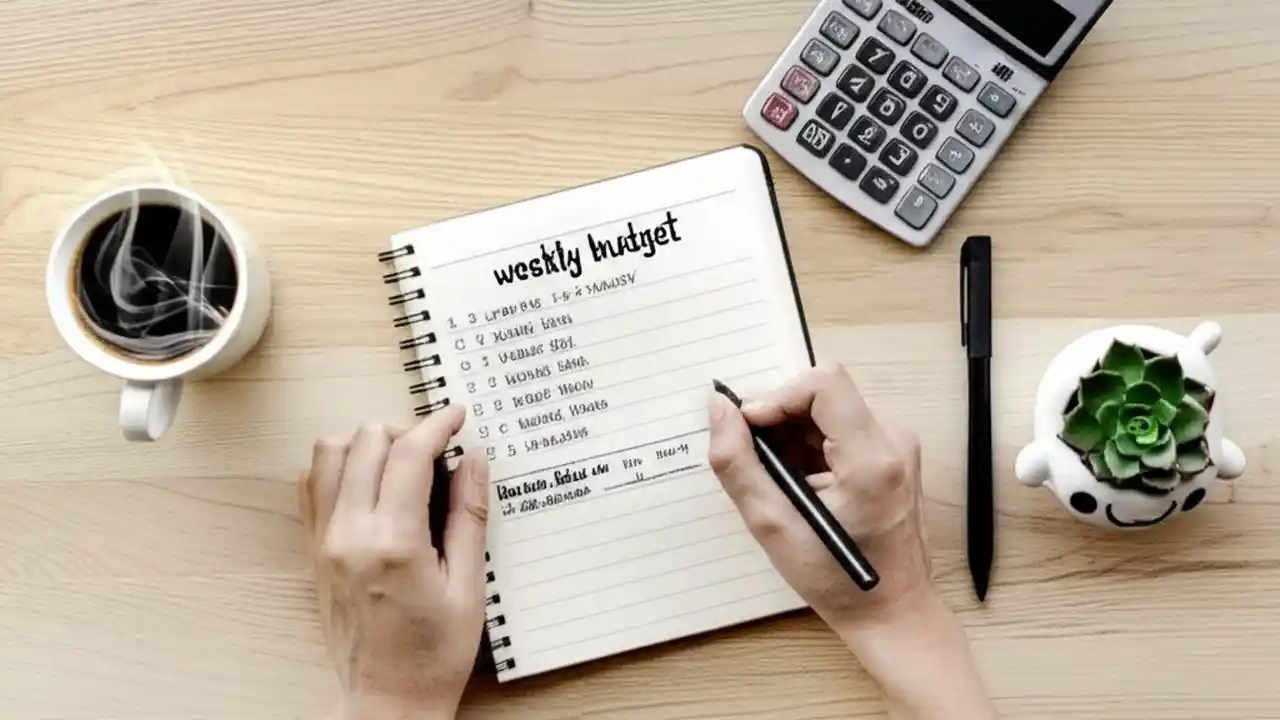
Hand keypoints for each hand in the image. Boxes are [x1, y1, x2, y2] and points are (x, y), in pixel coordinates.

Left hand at [298, 406, 489, 719]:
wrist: (388, 701)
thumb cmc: (434, 654)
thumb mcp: (470, 585)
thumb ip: (471, 514)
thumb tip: (475, 457)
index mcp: (394, 543)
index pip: (409, 454)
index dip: (437, 425)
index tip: (457, 416)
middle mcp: (349, 535)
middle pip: (366, 441)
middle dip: (406, 431)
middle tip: (437, 447)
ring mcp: (324, 542)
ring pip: (328, 453)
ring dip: (366, 443)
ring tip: (401, 462)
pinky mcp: (313, 551)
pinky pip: (312, 485)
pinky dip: (339, 467)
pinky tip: (371, 482)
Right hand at [708, 364, 995, 718]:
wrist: (892, 612)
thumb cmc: (836, 579)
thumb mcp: (772, 525)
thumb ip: (737, 463)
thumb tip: (719, 409)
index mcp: (872, 459)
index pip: (824, 384)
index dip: (777, 397)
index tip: (749, 428)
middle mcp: (894, 442)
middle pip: (825, 393)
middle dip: (781, 417)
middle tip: (757, 458)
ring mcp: (898, 447)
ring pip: (831, 408)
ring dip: (794, 433)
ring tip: (780, 480)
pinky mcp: (894, 454)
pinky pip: (843, 426)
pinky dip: (812, 445)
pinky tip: (801, 484)